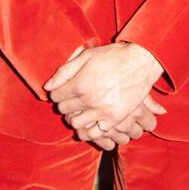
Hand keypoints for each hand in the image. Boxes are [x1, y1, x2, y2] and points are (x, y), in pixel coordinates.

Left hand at [44, 42, 163, 144]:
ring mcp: (102, 111)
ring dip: (75, 118)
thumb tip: (47, 87)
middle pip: (64, 111)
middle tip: (72, 100)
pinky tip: (90, 122)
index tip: (63, 91)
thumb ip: (65, 71)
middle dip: (65, 105)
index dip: (57, 93)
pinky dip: (88, 130)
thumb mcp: (86, 56)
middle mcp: (88, 99)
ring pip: (76, 124)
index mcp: (80, 83)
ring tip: (80, 112)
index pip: (56, 96)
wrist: (141, 62)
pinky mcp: (114, 119)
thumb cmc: (113, 56)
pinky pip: (94, 133)